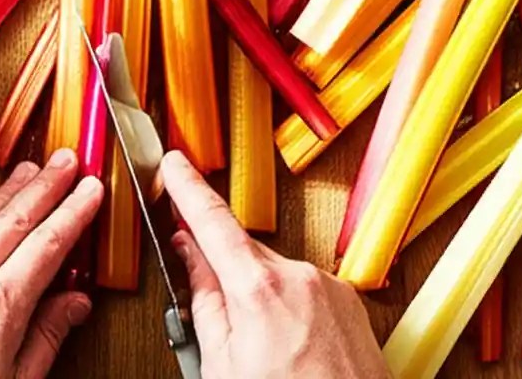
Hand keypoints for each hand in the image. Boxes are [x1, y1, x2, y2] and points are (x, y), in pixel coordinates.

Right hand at [160, 151, 388, 377]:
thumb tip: (190, 259)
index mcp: (259, 288)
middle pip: (244, 253)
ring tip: (259, 353)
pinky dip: (287, 309)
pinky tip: (286, 348)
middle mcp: (300, 276)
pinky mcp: (349, 302)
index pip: (213, 221)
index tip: (173, 164)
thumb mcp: (220, 364)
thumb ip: (204, 301)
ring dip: (258, 299)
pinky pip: (304, 290)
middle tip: (207, 309)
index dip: (187, 188)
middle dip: (223, 271)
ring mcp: (329, 287)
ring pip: (275, 275)